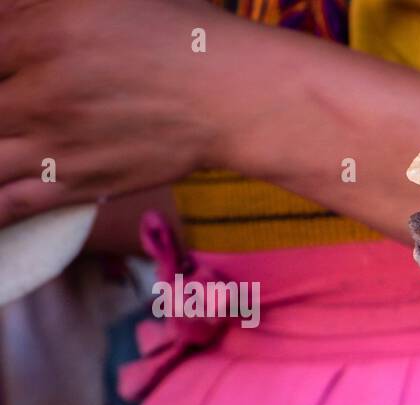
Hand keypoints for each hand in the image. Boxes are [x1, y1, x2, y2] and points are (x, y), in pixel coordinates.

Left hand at [0, 0, 231, 225]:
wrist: (233, 99)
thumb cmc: (176, 32)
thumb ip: (38, 5)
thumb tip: (14, 12)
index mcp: (37, 30)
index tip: (8, 56)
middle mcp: (36, 92)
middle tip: (13, 101)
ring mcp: (52, 144)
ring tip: (4, 142)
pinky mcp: (75, 183)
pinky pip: (8, 204)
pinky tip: (0, 182)